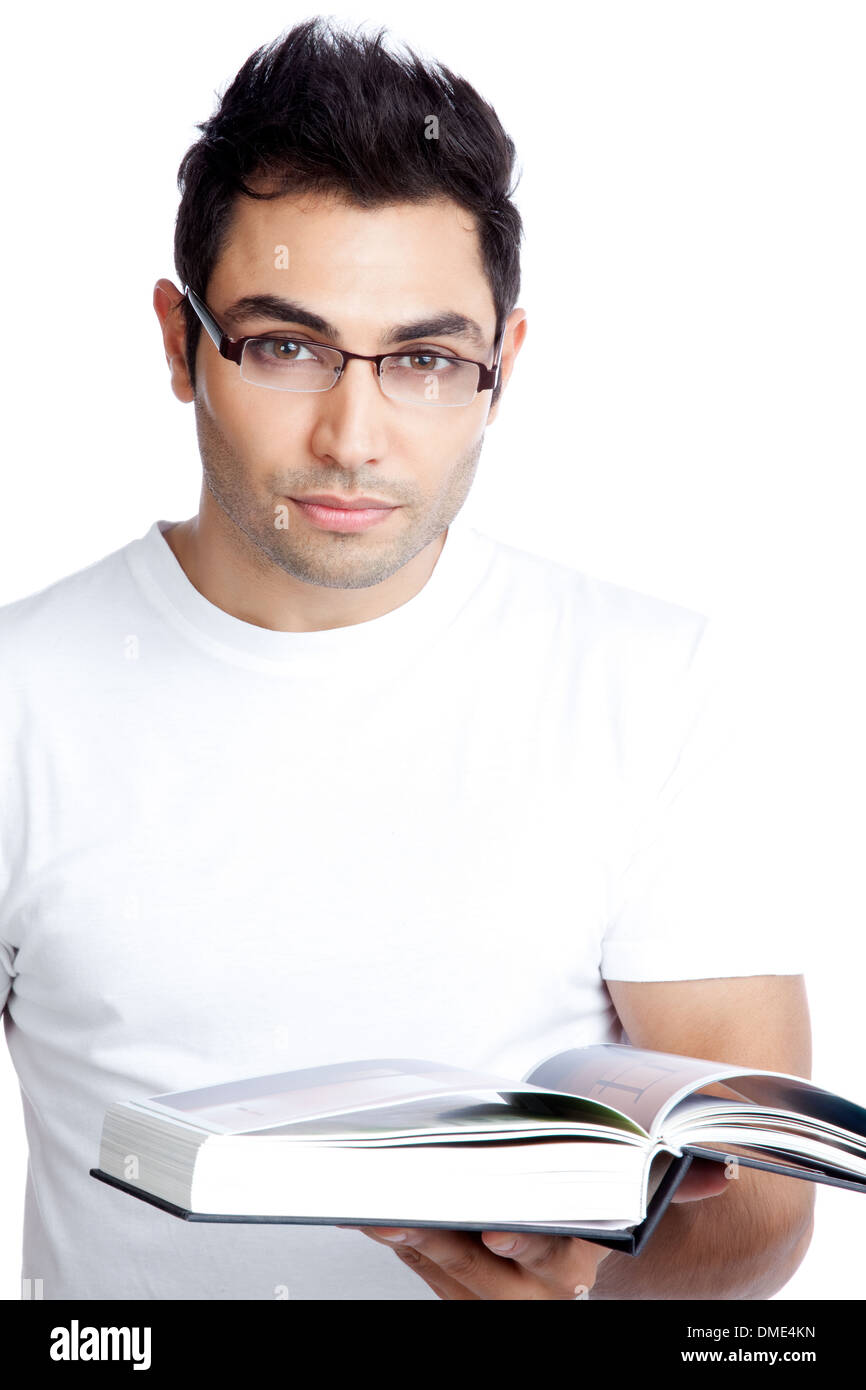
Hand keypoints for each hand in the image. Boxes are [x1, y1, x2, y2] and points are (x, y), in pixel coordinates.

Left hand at [338, 1158, 729, 1298]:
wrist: (581, 1277)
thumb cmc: (603, 1217)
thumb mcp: (635, 1202)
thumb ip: (675, 1186)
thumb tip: (719, 1171)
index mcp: (581, 1265)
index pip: (553, 1255)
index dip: (525, 1244)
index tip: (498, 1235)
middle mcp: (538, 1293)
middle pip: (482, 1270)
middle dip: (440, 1241)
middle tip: (402, 1212)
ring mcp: (495, 1299)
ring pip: (447, 1273)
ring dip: (410, 1241)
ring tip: (374, 1206)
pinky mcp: (460, 1296)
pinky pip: (428, 1276)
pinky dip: (405, 1246)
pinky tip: (379, 1216)